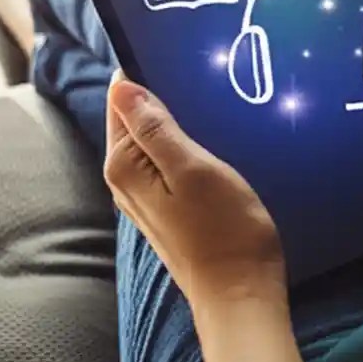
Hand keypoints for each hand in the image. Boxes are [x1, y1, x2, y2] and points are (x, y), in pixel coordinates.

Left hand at [104, 72, 285, 306]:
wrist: (241, 293)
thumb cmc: (225, 231)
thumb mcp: (193, 168)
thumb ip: (154, 128)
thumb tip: (121, 86)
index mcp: (124, 166)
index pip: (121, 102)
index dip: (147, 80)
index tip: (179, 68)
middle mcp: (125, 182)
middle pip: (134, 122)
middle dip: (161, 102)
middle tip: (202, 91)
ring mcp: (145, 199)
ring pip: (153, 143)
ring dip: (176, 126)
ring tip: (210, 115)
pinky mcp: (167, 210)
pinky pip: (167, 165)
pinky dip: (184, 150)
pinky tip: (209, 150)